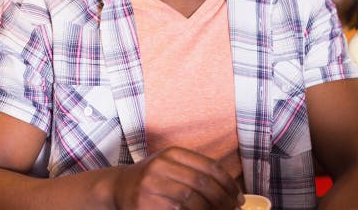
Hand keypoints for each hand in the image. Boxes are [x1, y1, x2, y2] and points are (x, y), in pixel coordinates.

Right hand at [112, 147, 243, 208]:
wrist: (118, 187)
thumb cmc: (153, 179)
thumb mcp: (172, 165)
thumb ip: (196, 171)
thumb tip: (232, 192)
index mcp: (173, 153)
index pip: (210, 166)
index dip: (229, 184)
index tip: (239, 198)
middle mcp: (161, 165)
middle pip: (203, 183)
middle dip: (223, 200)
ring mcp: (151, 185)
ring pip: (192, 200)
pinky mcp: (144, 204)